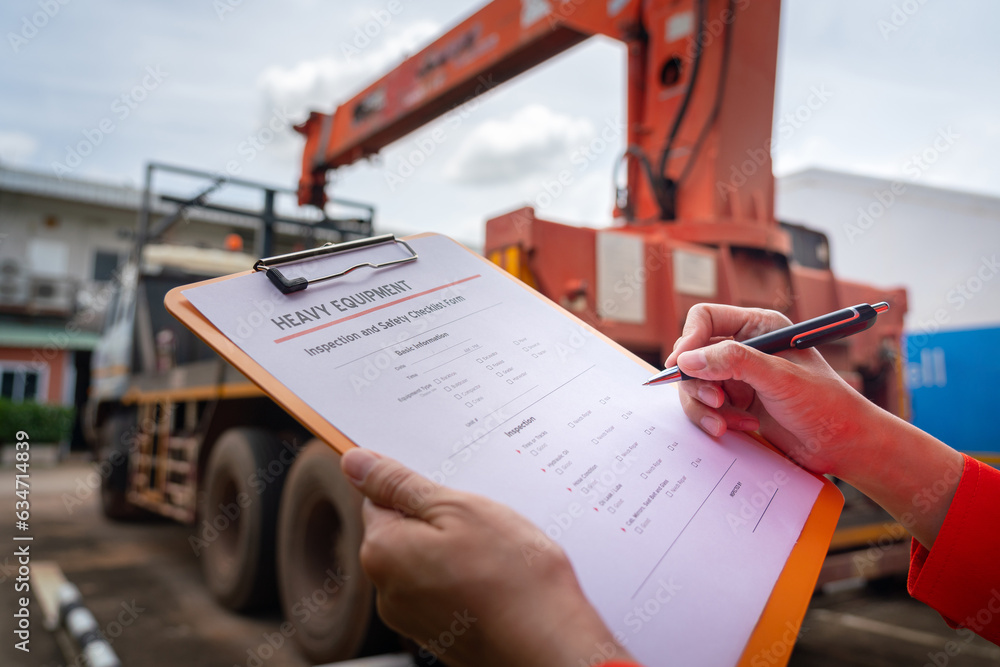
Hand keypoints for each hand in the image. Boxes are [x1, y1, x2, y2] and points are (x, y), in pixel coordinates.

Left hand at [341, 448, 631, 666]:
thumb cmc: (512, 579)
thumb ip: (401, 484)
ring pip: (430, 560)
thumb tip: (356, 462)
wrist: (550, 648)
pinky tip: (500, 576)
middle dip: (442, 518)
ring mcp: (414, 617)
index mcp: (382, 552)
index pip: (381, 499)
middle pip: (406, 531)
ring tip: (498, 551)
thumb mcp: (459, 509)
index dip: (418, 487)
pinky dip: (469, 577)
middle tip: (484, 518)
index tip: (449, 486)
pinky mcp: (441, 634)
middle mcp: (387, 590)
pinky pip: (446, 589)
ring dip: (458, 548)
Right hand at [663, 303, 963, 548]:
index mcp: (759, 327)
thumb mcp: (780, 378)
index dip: (690, 339)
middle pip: (693, 355)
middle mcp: (745, 348)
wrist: (842, 446)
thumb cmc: (825, 404)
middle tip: (715, 402)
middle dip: (698, 382)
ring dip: (705, 406)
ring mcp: (738, 377)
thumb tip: (686, 360)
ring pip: (695, 385)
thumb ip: (733, 362)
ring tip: (725, 423)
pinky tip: (743, 428)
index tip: (680, 364)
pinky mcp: (736, 404)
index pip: (706, 318)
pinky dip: (716, 420)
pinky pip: (706, 408)